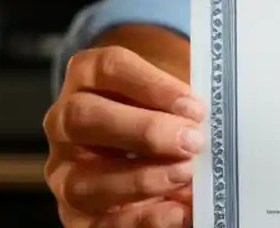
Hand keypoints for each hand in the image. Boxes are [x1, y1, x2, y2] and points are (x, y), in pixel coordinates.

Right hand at [44, 46, 205, 227]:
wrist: (146, 146)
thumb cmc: (162, 110)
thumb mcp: (169, 95)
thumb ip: (183, 103)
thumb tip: (214, 122)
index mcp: (87, 77)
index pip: (109, 68)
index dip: (151, 85)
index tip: (193, 104)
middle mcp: (65, 122)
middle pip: (84, 117)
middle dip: (143, 131)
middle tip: (191, 140)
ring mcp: (64, 171)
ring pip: (84, 179)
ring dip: (141, 180)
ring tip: (185, 175)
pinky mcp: (76, 214)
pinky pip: (99, 224)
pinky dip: (142, 220)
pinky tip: (177, 212)